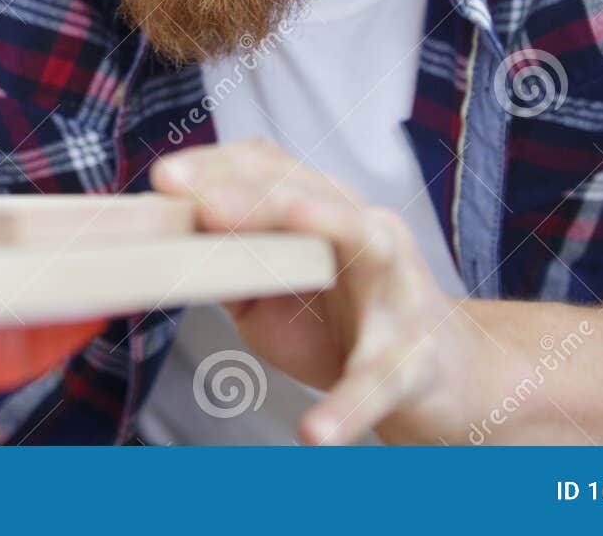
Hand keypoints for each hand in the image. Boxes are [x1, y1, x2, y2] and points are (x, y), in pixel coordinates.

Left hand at [150, 138, 482, 444]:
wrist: (439, 377)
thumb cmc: (345, 322)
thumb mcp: (277, 285)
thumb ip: (230, 258)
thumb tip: (163, 238)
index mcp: (326, 211)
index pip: (271, 169)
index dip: (219, 168)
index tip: (164, 179)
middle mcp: (366, 232)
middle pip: (309, 193)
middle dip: (255, 193)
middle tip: (202, 202)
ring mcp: (398, 290)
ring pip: (367, 242)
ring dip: (326, 224)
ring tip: (290, 221)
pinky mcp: (415, 360)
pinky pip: (379, 380)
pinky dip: (348, 408)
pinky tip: (316, 435)